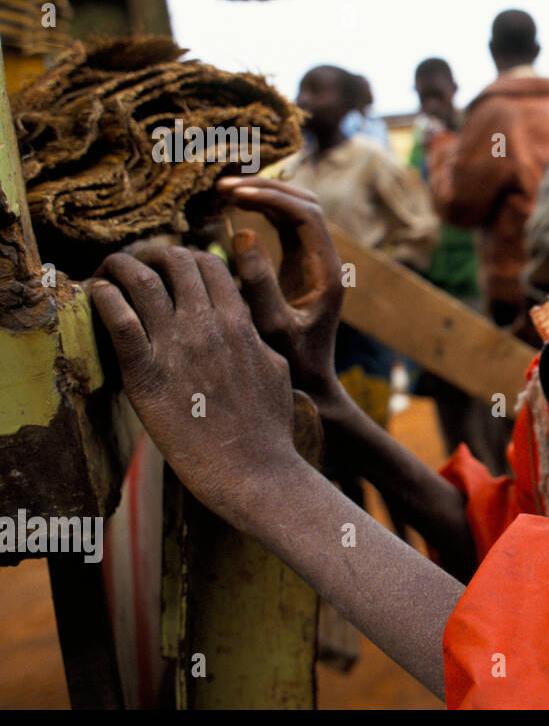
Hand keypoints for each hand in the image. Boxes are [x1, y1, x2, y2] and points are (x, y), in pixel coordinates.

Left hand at [91, 246, 301, 524]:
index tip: (170, 267)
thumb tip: (244, 327)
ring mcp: (177, 349)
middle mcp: (208, 327)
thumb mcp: (274, 370)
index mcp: (241, 324)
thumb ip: (254, 341)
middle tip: (136, 264)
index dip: (186, 257)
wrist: (255, 471)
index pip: (210, 265)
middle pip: (176, 262)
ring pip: (143, 281)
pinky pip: (119, 322)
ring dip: (121, 266)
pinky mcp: (147, 376)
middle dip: (151, 254)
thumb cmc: (268, 429)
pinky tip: (96, 294)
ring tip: (109, 270)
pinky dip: (104, 298)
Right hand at [216, 177, 344, 404]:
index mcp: (327, 272)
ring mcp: (313, 262)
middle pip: (304, 204)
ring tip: (223, 192)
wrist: (310, 385)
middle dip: (266, 189)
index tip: (234, 195)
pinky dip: (261, 212)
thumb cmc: (291, 363)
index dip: (271, 197)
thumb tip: (242, 233)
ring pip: (295, 211)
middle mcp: (325, 261)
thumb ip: (258, 283)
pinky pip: (284, 226)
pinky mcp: (299, 267)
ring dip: (263, 196)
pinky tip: (232, 209)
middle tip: (223, 186)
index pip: (306, 215)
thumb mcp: (270, 326)